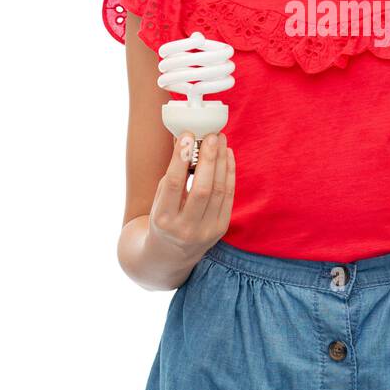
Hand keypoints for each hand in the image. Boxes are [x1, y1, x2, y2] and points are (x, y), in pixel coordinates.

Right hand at [148, 130, 234, 257]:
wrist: (171, 254)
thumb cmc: (164, 218)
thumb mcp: (160, 200)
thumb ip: (172, 174)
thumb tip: (184, 140)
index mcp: (163, 219)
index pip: (174, 184)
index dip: (180, 159)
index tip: (187, 136)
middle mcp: (185, 228)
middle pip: (202, 188)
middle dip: (208, 159)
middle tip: (210, 135)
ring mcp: (206, 231)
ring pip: (219, 191)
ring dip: (221, 162)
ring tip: (219, 139)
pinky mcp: (220, 229)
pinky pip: (229, 196)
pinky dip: (229, 173)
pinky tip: (227, 155)